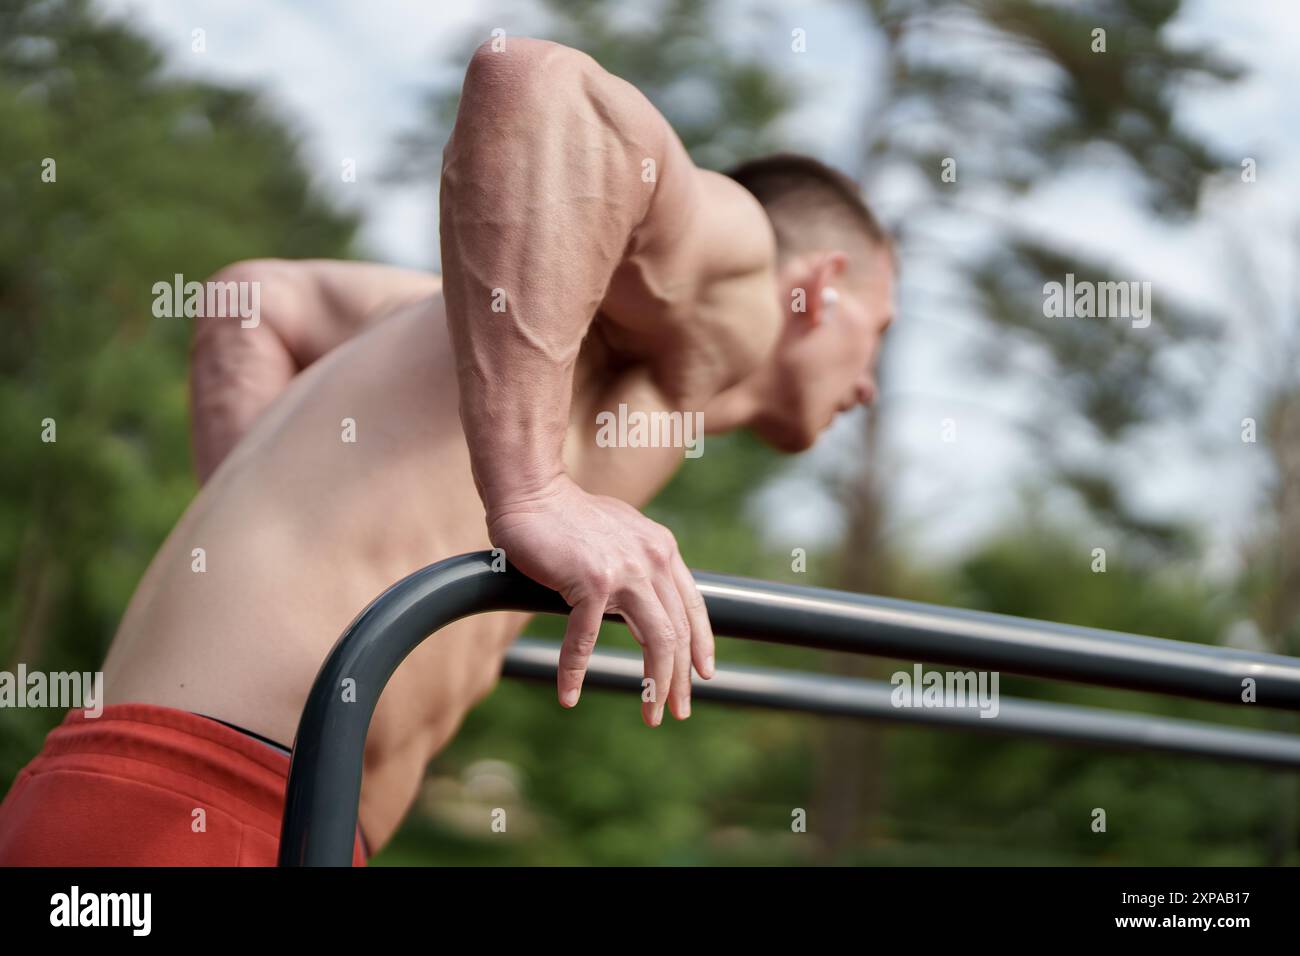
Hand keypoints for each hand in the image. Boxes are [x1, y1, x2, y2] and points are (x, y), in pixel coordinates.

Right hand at [487, 475, 713, 725]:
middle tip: (677, 711)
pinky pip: (585, 639)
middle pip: (679, 632)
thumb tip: (646, 611)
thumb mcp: (620, 536)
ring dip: (655, 685)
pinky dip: (574, 671)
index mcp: (662, 550)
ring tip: (651, 716)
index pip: (693, 607)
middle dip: (681, 678)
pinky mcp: (591, 581)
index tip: (704, 674)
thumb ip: (639, 567)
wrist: (532, 492)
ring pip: (656, 640)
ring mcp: (625, 570)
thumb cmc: (567, 516)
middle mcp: (652, 560)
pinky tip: (568, 695)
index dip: (702, 644)